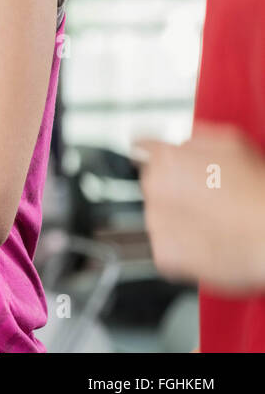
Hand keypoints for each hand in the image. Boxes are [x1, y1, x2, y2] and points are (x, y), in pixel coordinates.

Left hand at [134, 122, 264, 294]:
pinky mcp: (164, 254)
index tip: (152, 158)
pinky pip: (167, 247)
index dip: (153, 155)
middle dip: (175, 191)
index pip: (142, 149)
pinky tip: (208, 241)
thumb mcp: (231, 143)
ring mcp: (156, 222)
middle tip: (206, 199)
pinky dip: (183, 248)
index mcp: (166, 158)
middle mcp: (154, 188)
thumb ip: (196, 140)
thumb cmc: (259, 192)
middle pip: (154, 186)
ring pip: (159, 217)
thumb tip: (183, 144)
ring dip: (179, 219)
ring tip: (213, 222)